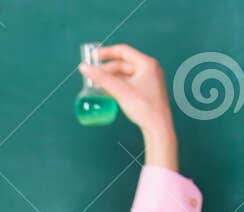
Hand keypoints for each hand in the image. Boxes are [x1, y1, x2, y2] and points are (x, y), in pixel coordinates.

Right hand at [78, 44, 177, 163]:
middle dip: (106, 69)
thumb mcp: (120, 91)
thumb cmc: (144, 108)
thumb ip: (101, 78)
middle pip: (123, 63)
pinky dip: (117, 85)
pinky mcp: (147, 90)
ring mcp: (149, 80)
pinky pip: (129, 82)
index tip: (92, 57)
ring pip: (125, 74)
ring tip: (97, 84)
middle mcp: (149, 69)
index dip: (106, 53)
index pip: (123, 51)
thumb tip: (84, 68)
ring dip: (111, 78)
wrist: (158, 128)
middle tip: (92, 74)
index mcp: (146, 63)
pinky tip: (108, 91)